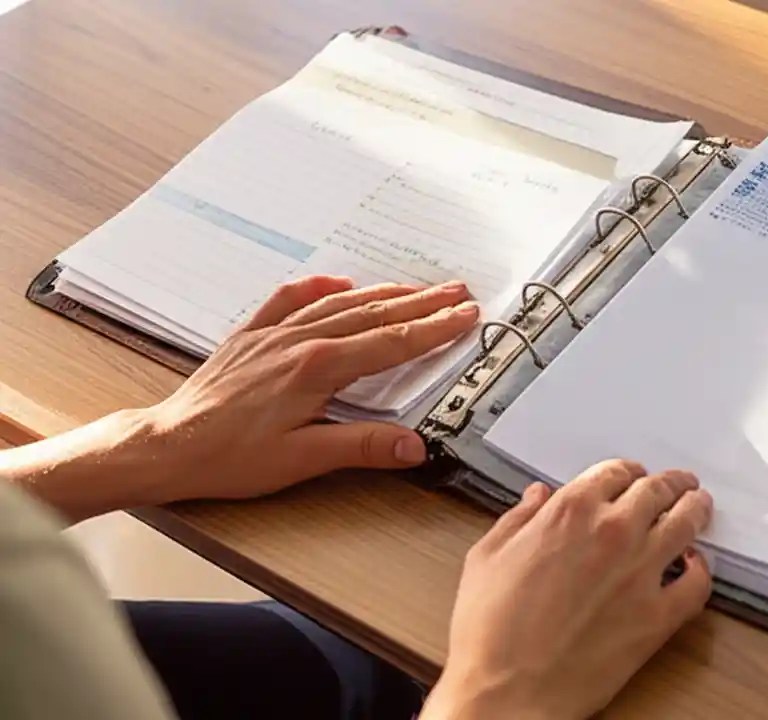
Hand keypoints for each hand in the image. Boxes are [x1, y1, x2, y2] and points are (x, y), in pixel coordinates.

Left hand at [2, 275, 477, 521]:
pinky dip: (317, 288)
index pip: (393, 343)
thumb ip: (362, 447)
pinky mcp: (250, 338)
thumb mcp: (303, 459)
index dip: (435, 329)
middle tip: (457, 291)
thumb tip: (414, 446)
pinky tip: (335, 282)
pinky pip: (289, 301)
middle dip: (421, 302)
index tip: (466, 315)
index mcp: (319, 368)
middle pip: (374, 314)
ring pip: (339, 304)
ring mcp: (273, 335)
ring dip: (382, 293)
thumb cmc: (229, 456)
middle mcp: (299, 341)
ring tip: (415, 287)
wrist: (167, 446)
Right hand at [421, 460, 714, 719]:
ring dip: (696, 510)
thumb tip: (537, 497)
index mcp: (570, 511)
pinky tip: (694, 566)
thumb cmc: (488, 632)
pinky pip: (697, 583)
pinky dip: (701, 569)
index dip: (627, 473)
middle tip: (679, 485)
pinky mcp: (658, 616)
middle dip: (669, 484)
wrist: (507, 692)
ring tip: (699, 507)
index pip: (615, 473)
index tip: (632, 478)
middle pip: (657, 491)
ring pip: (687, 524)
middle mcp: (613, 531)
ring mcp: (641, 572)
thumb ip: (518, 519)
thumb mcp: (486, 558)